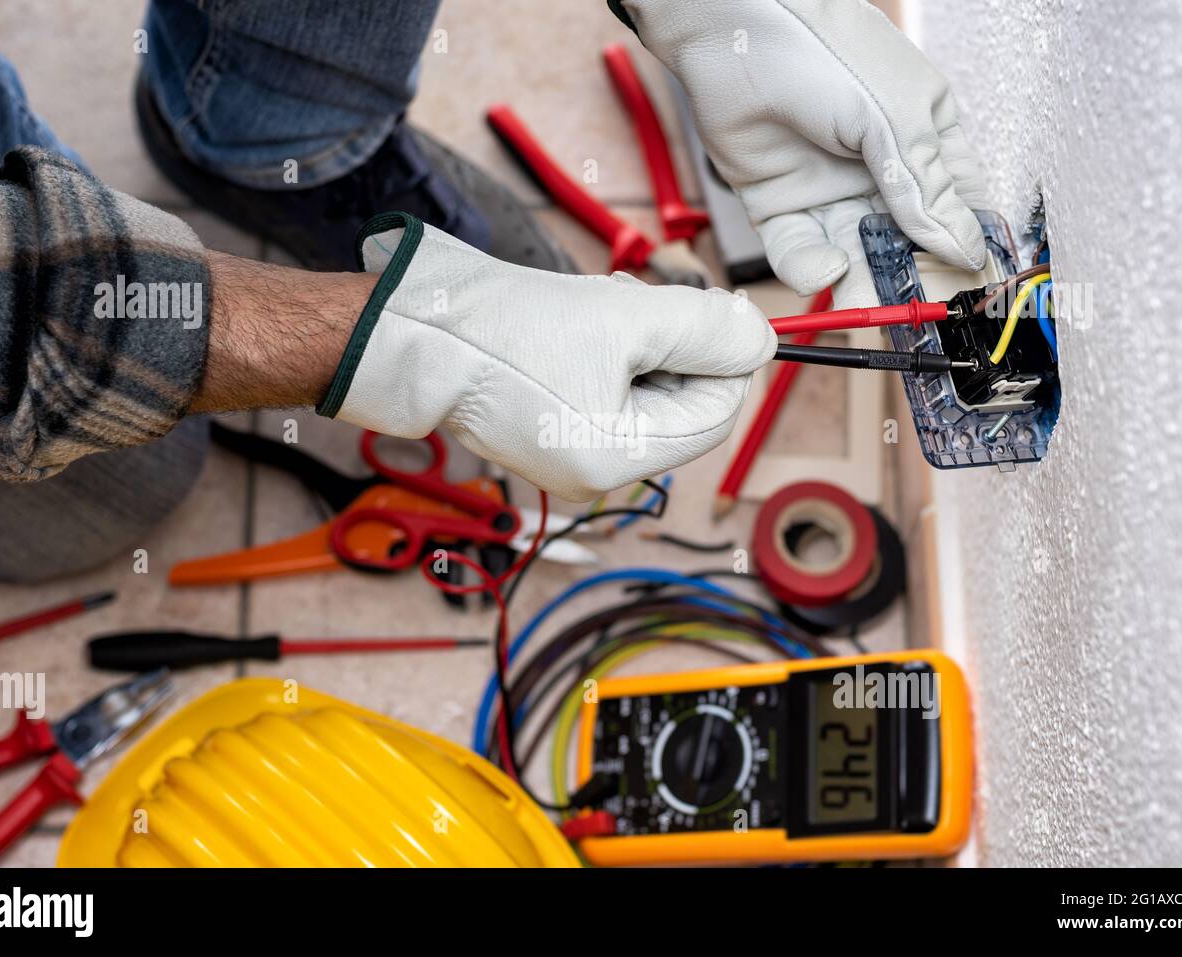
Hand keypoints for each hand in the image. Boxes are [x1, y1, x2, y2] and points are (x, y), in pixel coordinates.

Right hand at [318, 214, 776, 500]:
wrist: (418, 333)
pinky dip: (614, 354)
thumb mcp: (626, 318)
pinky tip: (588, 322)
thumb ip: (705, 330)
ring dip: (645, 341)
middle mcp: (597, 474)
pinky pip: (611, 394)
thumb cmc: (509, 331)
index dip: (729, 357)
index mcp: (617, 461)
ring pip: (648, 394)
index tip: (722, 304)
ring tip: (607, 305)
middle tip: (650, 298)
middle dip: (677, 346)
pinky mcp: (552, 433)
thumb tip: (763, 340)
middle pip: (682, 406)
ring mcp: (571, 457)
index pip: (715, 413)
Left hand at [623, 0, 988, 306]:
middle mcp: (879, 169)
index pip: (957, 208)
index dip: (963, 249)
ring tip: (866, 301)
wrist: (735, 30)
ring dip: (861, 282)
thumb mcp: (894, 120)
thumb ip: (925, 190)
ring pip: (853, 253)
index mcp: (925, 138)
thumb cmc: (823, 50)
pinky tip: (822, 267)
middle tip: (912, 311)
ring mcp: (828, 188)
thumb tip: (966, 249)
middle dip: (909, 277)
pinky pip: (799, 250)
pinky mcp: (780, 203)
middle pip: (904, 242)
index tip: (967, 290)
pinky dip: (809, 266)